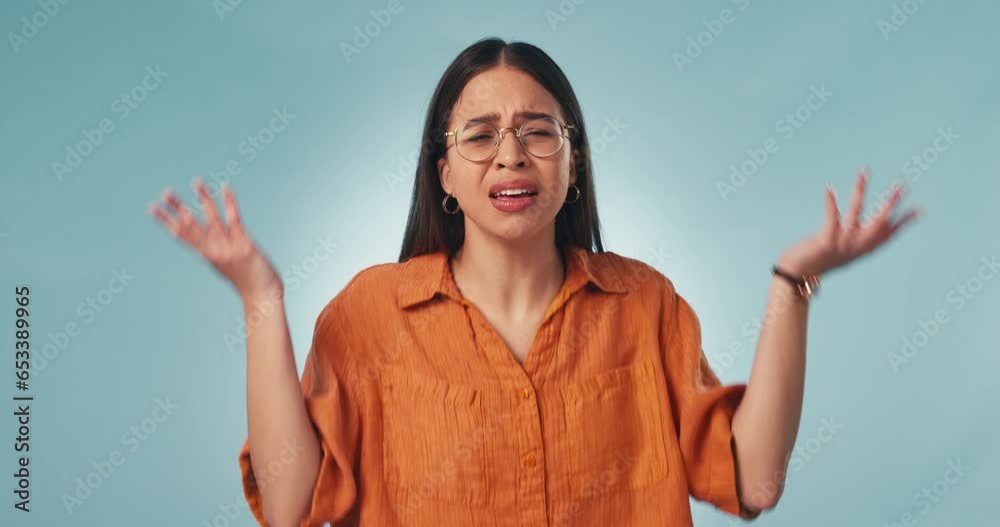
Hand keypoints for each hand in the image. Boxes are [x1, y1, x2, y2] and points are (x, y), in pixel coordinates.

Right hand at [149, 178, 282, 298]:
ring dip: (204, 198)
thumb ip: (218, 255)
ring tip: (196, 181)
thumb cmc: (249, 283)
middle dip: (178, 209)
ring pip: (212, 219)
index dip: (167, 222)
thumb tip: (209, 249)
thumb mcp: (228, 267)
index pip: (182, 235)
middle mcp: (214, 250)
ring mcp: (228, 247)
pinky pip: (234, 219)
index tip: (151, 209)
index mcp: (208, 255)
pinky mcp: (243, 244)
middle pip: (192, 226)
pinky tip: (225, 187)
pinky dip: (229, 202)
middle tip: (164, 192)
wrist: (262, 297)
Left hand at [778, 166, 921, 275]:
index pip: (889, 234)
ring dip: (860, 190)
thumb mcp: (847, 251)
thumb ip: (861, 241)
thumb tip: (876, 229)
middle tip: (901, 185)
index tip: (920, 209)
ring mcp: (843, 242)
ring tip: (864, 173)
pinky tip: (829, 188)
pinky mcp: (826, 240)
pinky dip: (830, 202)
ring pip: (855, 212)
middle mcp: (857, 246)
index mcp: (864, 249)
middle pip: (879, 222)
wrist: (800, 273)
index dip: (904, 222)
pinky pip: (831, 216)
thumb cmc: (822, 260)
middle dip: (890, 203)